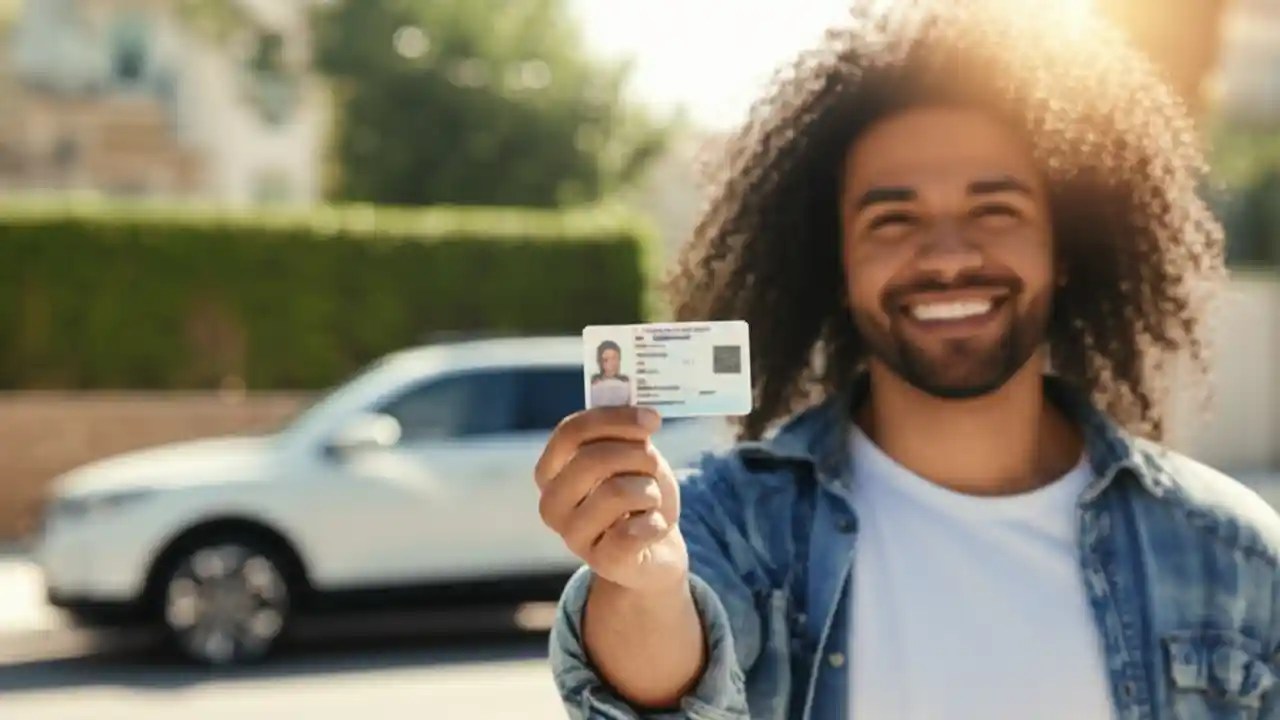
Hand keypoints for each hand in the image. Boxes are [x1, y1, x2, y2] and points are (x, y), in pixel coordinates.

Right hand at [534, 406, 687, 593]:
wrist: (655, 551)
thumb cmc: (638, 496)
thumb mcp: (632, 457)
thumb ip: (627, 434)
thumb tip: (642, 415)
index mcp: (551, 472)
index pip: (571, 431)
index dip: (615, 419)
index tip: (652, 420)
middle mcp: (552, 504)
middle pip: (592, 459)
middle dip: (638, 456)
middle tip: (653, 467)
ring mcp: (573, 537)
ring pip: (617, 492)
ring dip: (650, 491)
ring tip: (650, 502)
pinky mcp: (602, 563)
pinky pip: (634, 531)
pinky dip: (657, 523)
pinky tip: (653, 528)